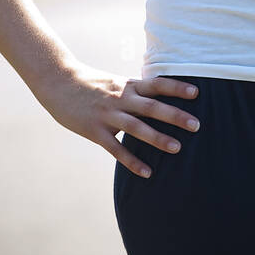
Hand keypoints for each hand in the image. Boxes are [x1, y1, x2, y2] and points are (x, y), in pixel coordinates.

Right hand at [32, 60, 199, 177]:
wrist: (58, 82)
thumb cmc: (90, 84)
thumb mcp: (115, 82)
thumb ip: (134, 90)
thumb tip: (156, 97)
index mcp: (127, 85)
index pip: (156, 84)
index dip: (176, 88)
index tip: (197, 92)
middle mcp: (120, 98)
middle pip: (151, 106)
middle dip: (175, 116)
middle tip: (196, 125)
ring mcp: (107, 114)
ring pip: (136, 127)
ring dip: (157, 138)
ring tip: (177, 148)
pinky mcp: (94, 130)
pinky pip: (116, 148)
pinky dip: (132, 161)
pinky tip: (147, 172)